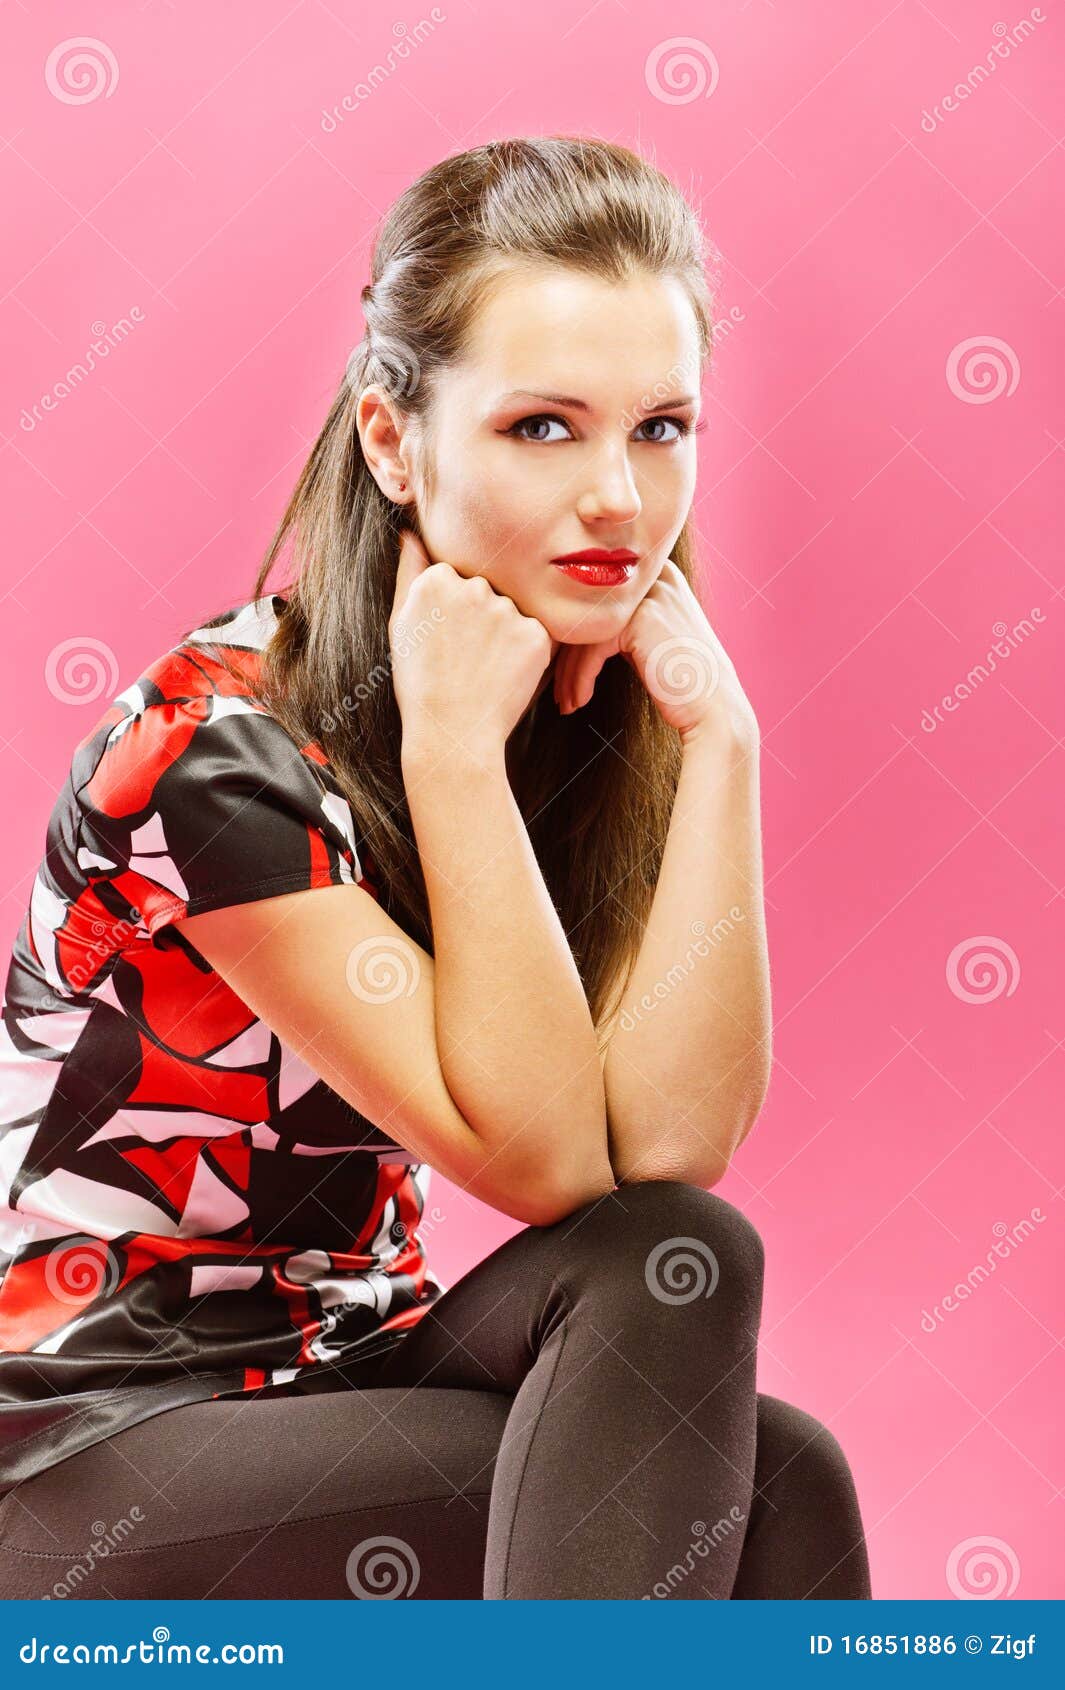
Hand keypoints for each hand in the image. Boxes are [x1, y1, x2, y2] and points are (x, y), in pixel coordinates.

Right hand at [389, 529, 558, 758]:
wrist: (451, 734)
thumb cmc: (421, 684)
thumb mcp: (400, 625)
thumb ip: (409, 573)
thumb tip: (410, 533)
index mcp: (437, 580)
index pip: (457, 578)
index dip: (454, 611)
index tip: (446, 640)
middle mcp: (473, 587)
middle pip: (487, 590)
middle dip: (481, 619)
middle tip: (465, 659)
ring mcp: (507, 610)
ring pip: (513, 611)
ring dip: (505, 635)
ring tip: (483, 670)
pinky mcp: (536, 634)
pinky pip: (537, 634)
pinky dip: (525, 653)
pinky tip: (503, 675)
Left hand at [552, 558, 757, 747]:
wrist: (714, 711)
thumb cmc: (682, 684)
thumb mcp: (649, 639)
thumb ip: (621, 623)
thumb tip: (574, 628)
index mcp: (656, 573)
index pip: (597, 599)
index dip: (574, 638)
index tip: (563, 675)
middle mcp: (655, 574)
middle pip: (588, 611)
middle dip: (566, 656)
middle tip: (558, 692)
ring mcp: (650, 593)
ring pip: (585, 631)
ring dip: (569, 672)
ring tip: (565, 702)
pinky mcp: (642, 618)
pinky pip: (593, 647)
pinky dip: (580, 677)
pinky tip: (577, 701)